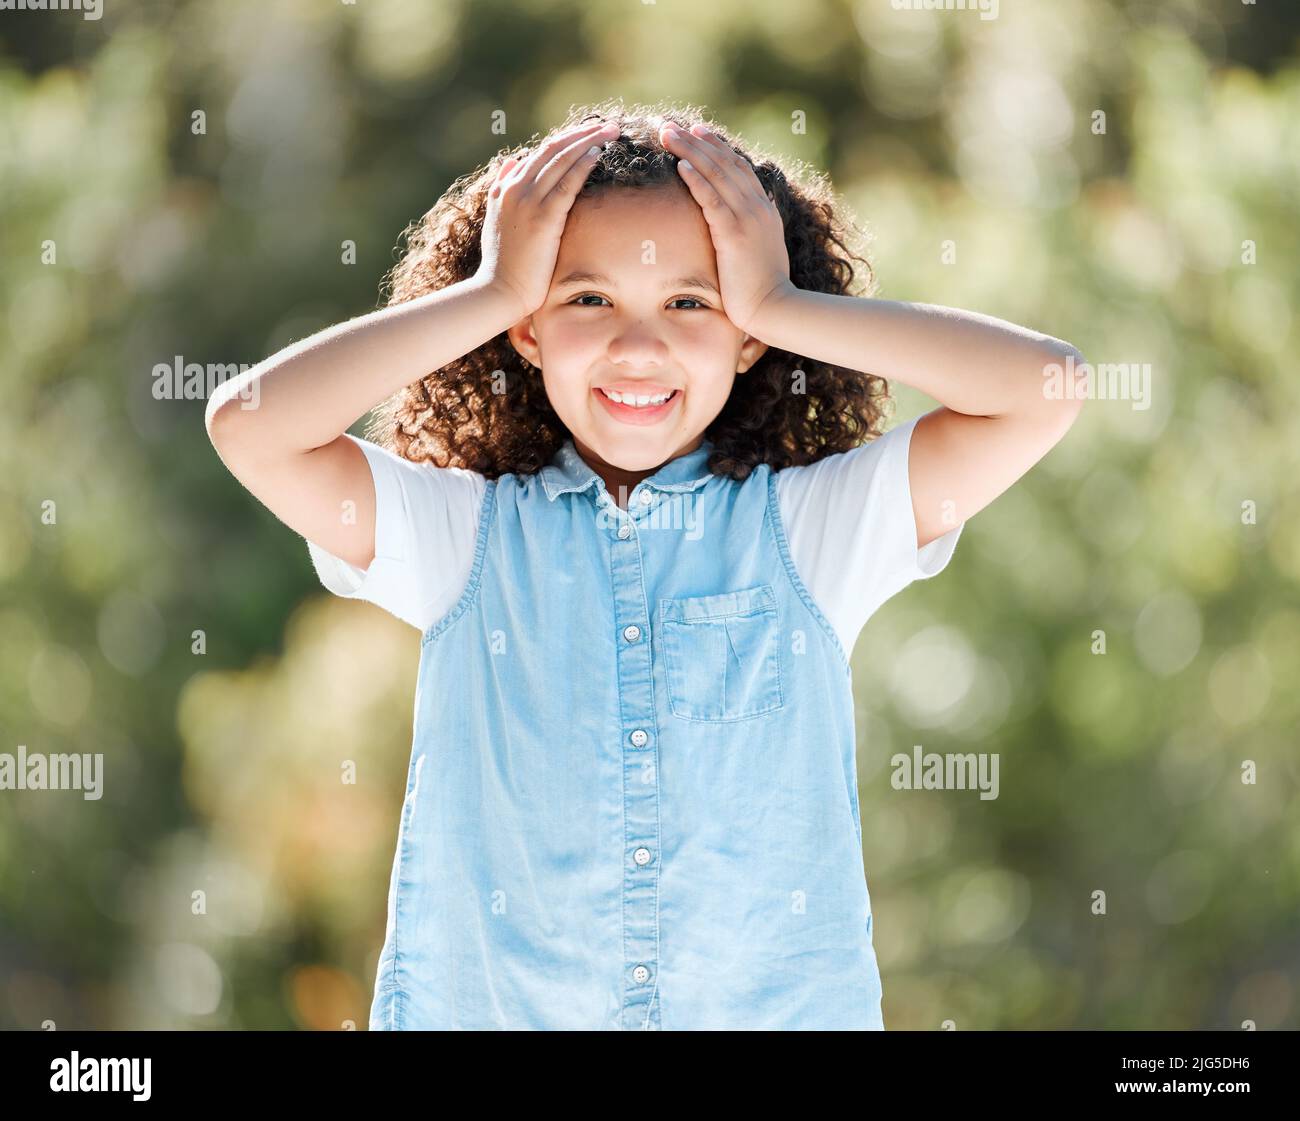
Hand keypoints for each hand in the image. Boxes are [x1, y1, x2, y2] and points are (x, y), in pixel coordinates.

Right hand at [475, 119, 619, 318]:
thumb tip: (511, 162)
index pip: (540, 153)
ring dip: (589, 141)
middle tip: (608, 124)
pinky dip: (582, 164)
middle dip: (582, 133)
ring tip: (611, 131)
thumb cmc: (503, 266)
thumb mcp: (498, 222)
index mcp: (505, 188)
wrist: (499, 292)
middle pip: (553, 149)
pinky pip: (566, 183)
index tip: (589, 134)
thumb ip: (503, 191)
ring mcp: (528, 201)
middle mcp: (515, 188)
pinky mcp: (542, 218)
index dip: (567, 140)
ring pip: (561, 159)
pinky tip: (598, 153)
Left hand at [658, 122, 792, 334]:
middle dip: (696, 142)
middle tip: (672, 126)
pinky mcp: (734, 234)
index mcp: (764, 209)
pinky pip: (712, 200)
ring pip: (717, 174)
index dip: (717, 147)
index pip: (739, 167)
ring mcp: (748, 218)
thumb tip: (750, 212)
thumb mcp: (762, 250)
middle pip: (725, 163)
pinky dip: (697, 180)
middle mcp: (757, 207)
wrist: (774, 307)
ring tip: (668, 135)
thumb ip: (756, 228)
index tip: (697, 132)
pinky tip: (681, 166)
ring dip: (691, 152)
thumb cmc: (763, 287)